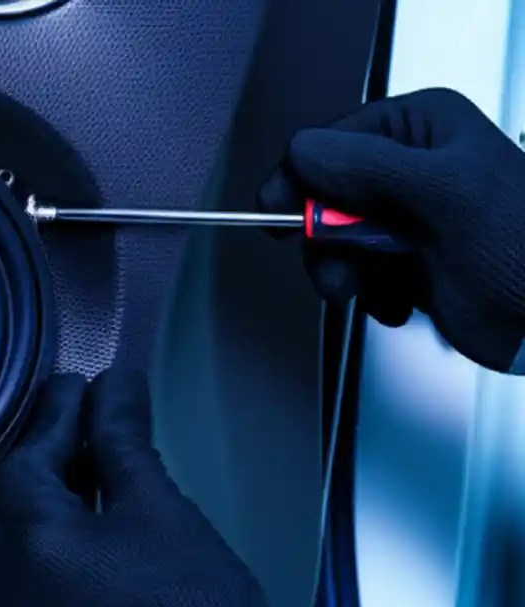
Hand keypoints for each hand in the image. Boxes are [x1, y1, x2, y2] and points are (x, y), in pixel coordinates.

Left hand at [0, 371, 317, 606]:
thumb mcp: (162, 515)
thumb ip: (124, 444)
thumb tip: (113, 386)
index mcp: (28, 544)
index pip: (26, 458)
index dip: (55, 418)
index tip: (79, 388)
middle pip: (3, 506)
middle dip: (39, 465)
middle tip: (78, 435)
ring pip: (0, 556)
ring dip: (34, 519)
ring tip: (78, 492)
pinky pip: (8, 604)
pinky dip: (32, 571)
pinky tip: (67, 559)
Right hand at [259, 88, 524, 372]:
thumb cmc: (524, 250)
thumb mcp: (445, 194)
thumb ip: (369, 166)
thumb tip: (302, 150)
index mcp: (421, 129)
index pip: (330, 143)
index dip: (301, 180)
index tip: (282, 212)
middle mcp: (410, 167)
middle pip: (325, 196)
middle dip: (326, 239)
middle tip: (342, 266)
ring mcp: (408, 216)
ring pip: (335, 241)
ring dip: (346, 274)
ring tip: (372, 290)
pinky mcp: (408, 260)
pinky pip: (359, 273)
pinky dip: (371, 295)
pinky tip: (399, 301)